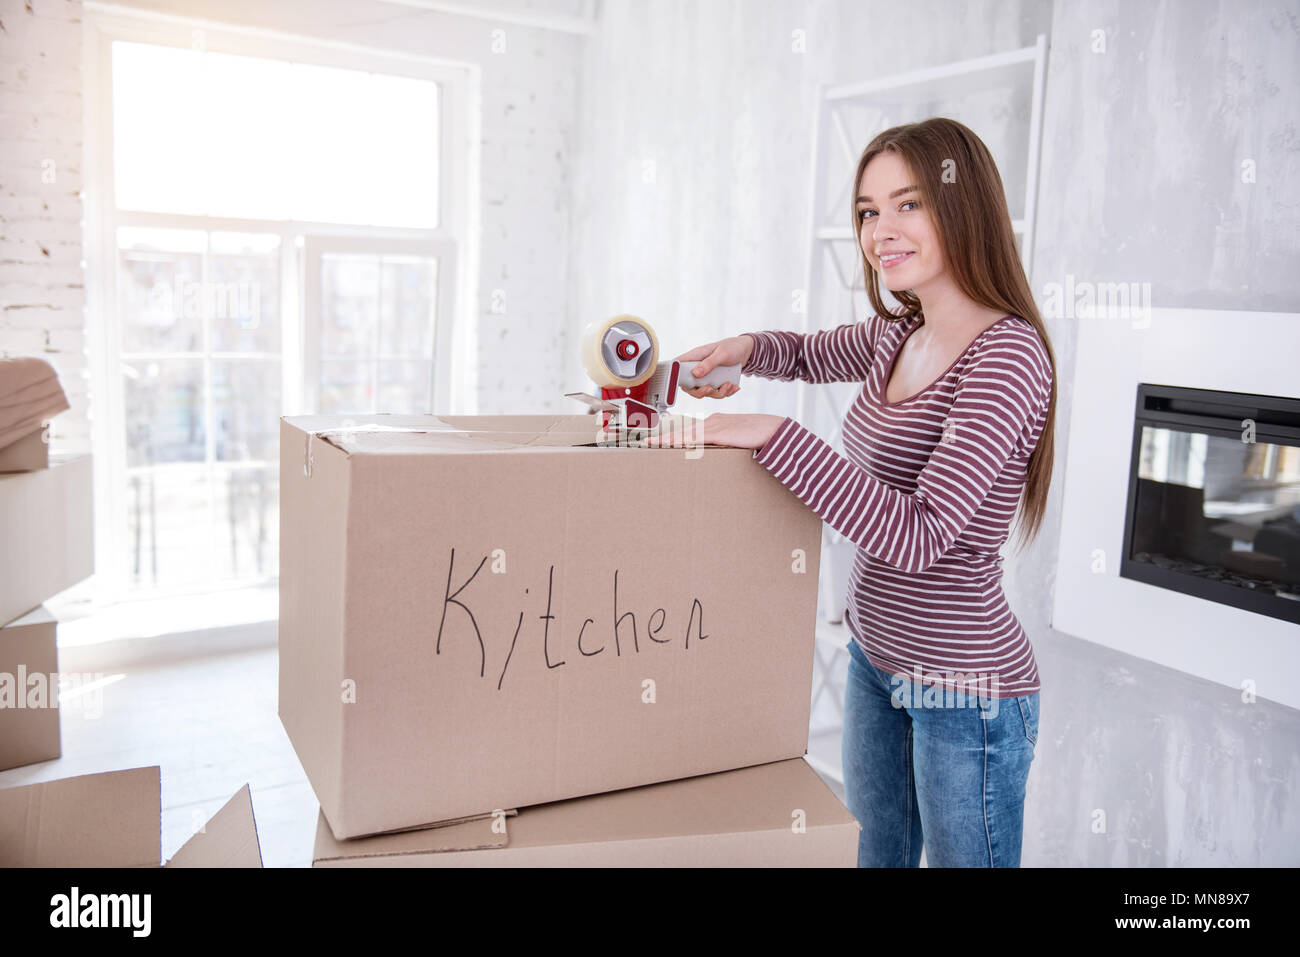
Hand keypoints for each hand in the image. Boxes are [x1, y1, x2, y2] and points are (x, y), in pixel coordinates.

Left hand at [643, 412, 786, 450]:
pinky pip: (696, 438)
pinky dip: (681, 441)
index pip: (690, 430)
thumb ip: (723, 444)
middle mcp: (712, 422)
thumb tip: (713, 454)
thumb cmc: (758, 436)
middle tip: (648, 443)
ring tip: (651, 445)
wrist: (772, 430)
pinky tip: (671, 445)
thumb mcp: (736, 440)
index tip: (659, 441)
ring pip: (686, 434)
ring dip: (668, 440)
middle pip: (684, 431)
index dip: (674, 436)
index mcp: (715, 423)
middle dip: (665, 437)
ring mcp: (715, 426)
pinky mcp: (720, 433)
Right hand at [673, 335, 754, 398]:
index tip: (678, 383)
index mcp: (695, 357)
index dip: (674, 376)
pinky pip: (717, 393)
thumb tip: (695, 373)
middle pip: (690, 386)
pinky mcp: (715, 382)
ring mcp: (707, 377)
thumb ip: (708, 363)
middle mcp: (699, 368)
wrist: (746, 351)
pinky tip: (733, 386)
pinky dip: (726, 392)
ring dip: (717, 393)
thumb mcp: (721, 354)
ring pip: (705, 392)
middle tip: (710, 388)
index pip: (678, 366)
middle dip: (700, 392)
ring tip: (729, 384)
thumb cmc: (732, 347)